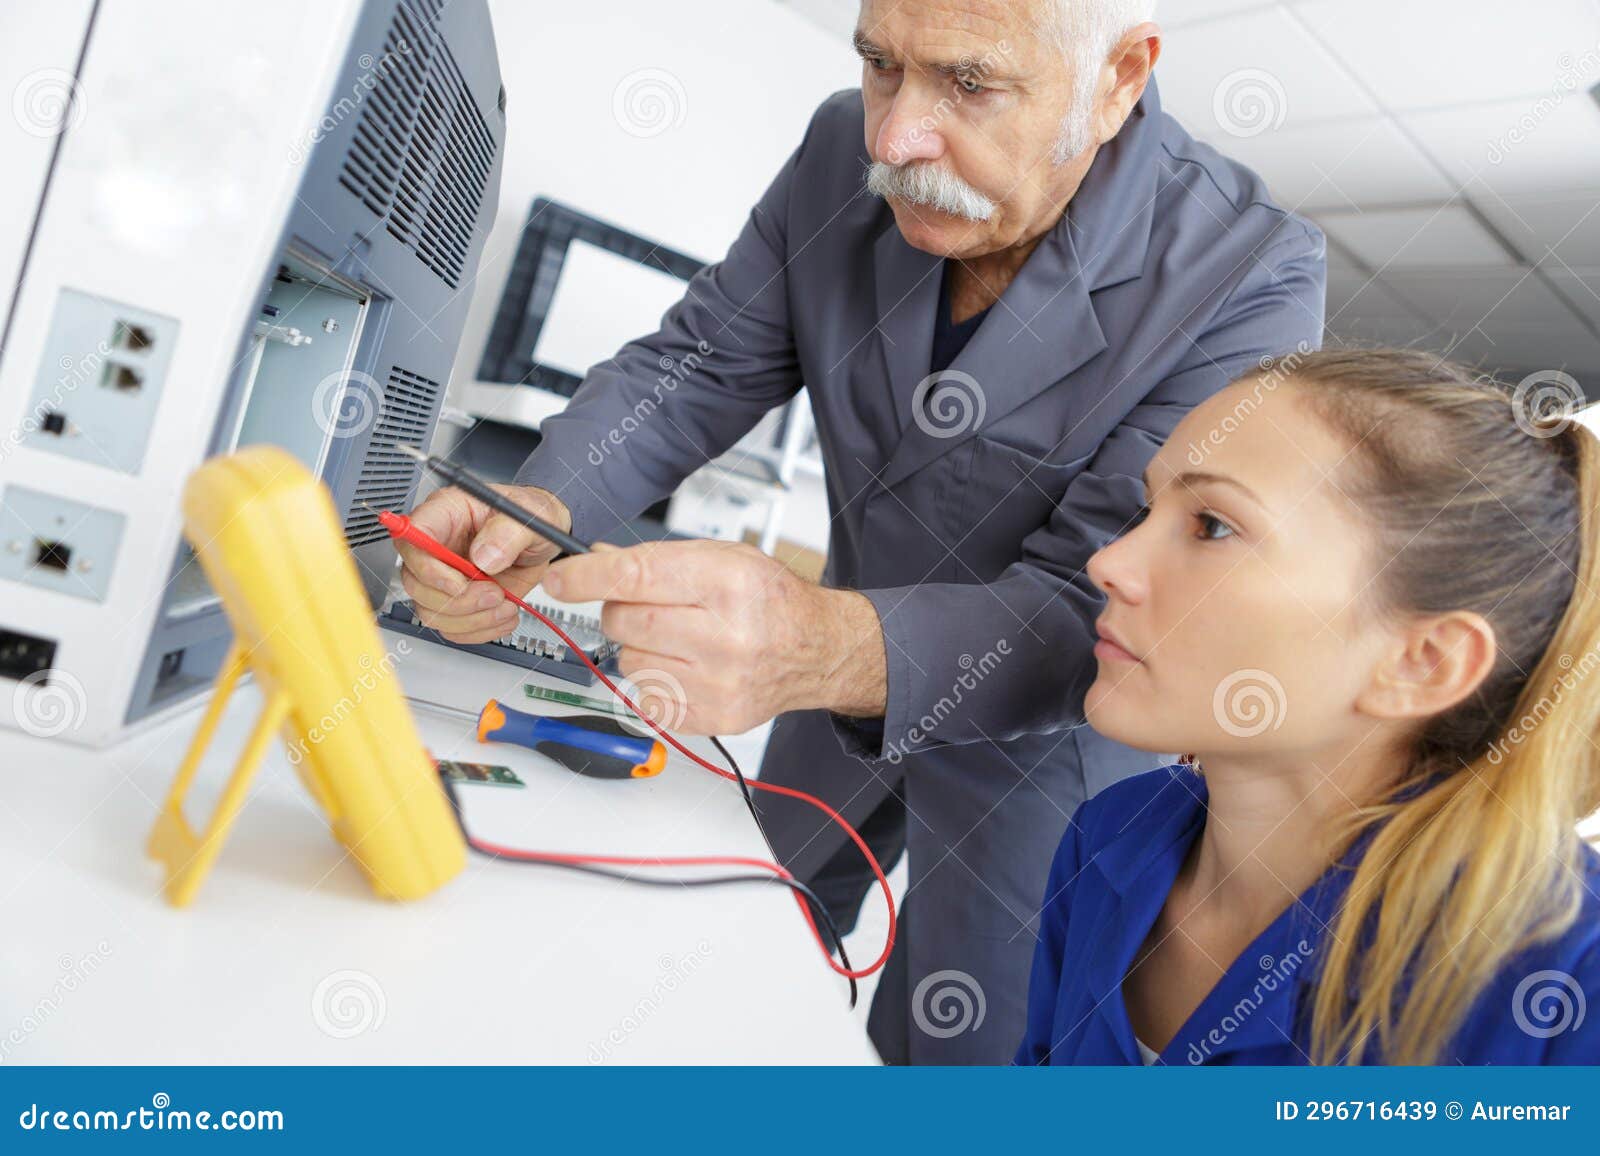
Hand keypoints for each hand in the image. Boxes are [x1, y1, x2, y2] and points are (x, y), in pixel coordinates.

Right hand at [396, 483, 571, 643]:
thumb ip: (507, 532)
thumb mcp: (530, 515)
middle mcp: (438, 545)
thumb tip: (485, 556)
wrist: (544, 538)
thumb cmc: (530, 515)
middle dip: (457, 600)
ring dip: (471, 618)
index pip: (412, 540)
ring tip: (505, 605)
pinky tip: (503, 615)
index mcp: (446, 512)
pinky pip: (452, 627)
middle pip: (415, 583)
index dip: (427, 568)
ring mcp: (445, 575)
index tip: (459, 584)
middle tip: (495, 594)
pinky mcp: (457, 598)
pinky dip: (479, 629)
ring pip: (431, 611)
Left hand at [543, 539, 886, 734]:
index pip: (637, 576)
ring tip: (678, 639)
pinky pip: (644, 698)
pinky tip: (686, 667)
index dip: (587, 577)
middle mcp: (726, 635)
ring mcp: (718, 683)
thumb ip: (658, 559)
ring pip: (628, 662)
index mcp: (728, 583)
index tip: (560, 579)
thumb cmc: (770, 600)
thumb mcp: (723, 558)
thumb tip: (595, 559)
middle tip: (647, 606)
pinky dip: (654, 681)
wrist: (815, 649)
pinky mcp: (712, 717)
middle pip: (624, 621)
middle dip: (619, 610)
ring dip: (639, 647)